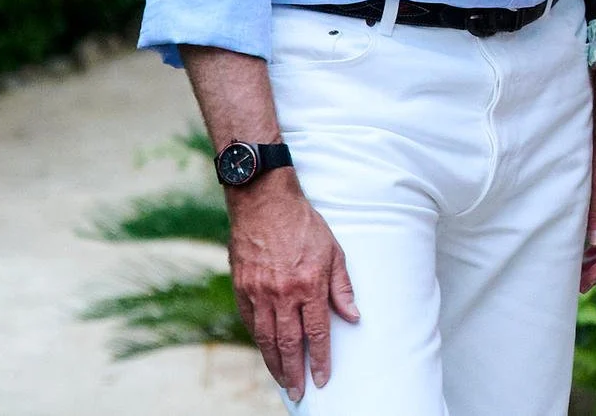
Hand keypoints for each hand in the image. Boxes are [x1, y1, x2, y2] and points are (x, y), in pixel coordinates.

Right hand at [227, 173, 359, 401]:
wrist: (264, 203)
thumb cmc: (304, 225)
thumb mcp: (333, 251)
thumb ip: (341, 287)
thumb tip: (353, 317)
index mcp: (309, 285)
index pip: (317, 332)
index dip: (321, 359)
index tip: (324, 379)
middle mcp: (282, 293)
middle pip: (289, 343)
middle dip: (295, 372)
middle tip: (299, 392)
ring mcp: (259, 292)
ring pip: (266, 338)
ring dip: (275, 363)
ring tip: (283, 381)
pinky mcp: (241, 288)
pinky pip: (250, 323)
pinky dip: (258, 341)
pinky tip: (265, 351)